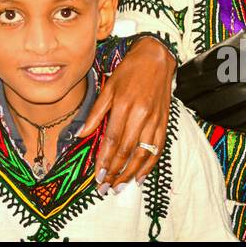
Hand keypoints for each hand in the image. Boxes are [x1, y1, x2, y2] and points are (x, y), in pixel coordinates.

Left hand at [79, 37, 174, 191]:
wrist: (156, 59)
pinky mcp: (164, 122)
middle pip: (127, 151)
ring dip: (130, 173)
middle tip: (105, 188)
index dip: (105, 160)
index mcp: (124, 105)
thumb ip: (96, 113)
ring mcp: (155, 120)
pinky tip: (139, 176)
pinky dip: (149, 165)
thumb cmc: (129, 71)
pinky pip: (157, 148)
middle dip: (115, 172)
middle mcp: (141, 115)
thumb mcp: (108, 87)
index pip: (113, 140)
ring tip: (119, 187)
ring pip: (143, 154)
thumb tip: (81, 134)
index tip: (97, 176)